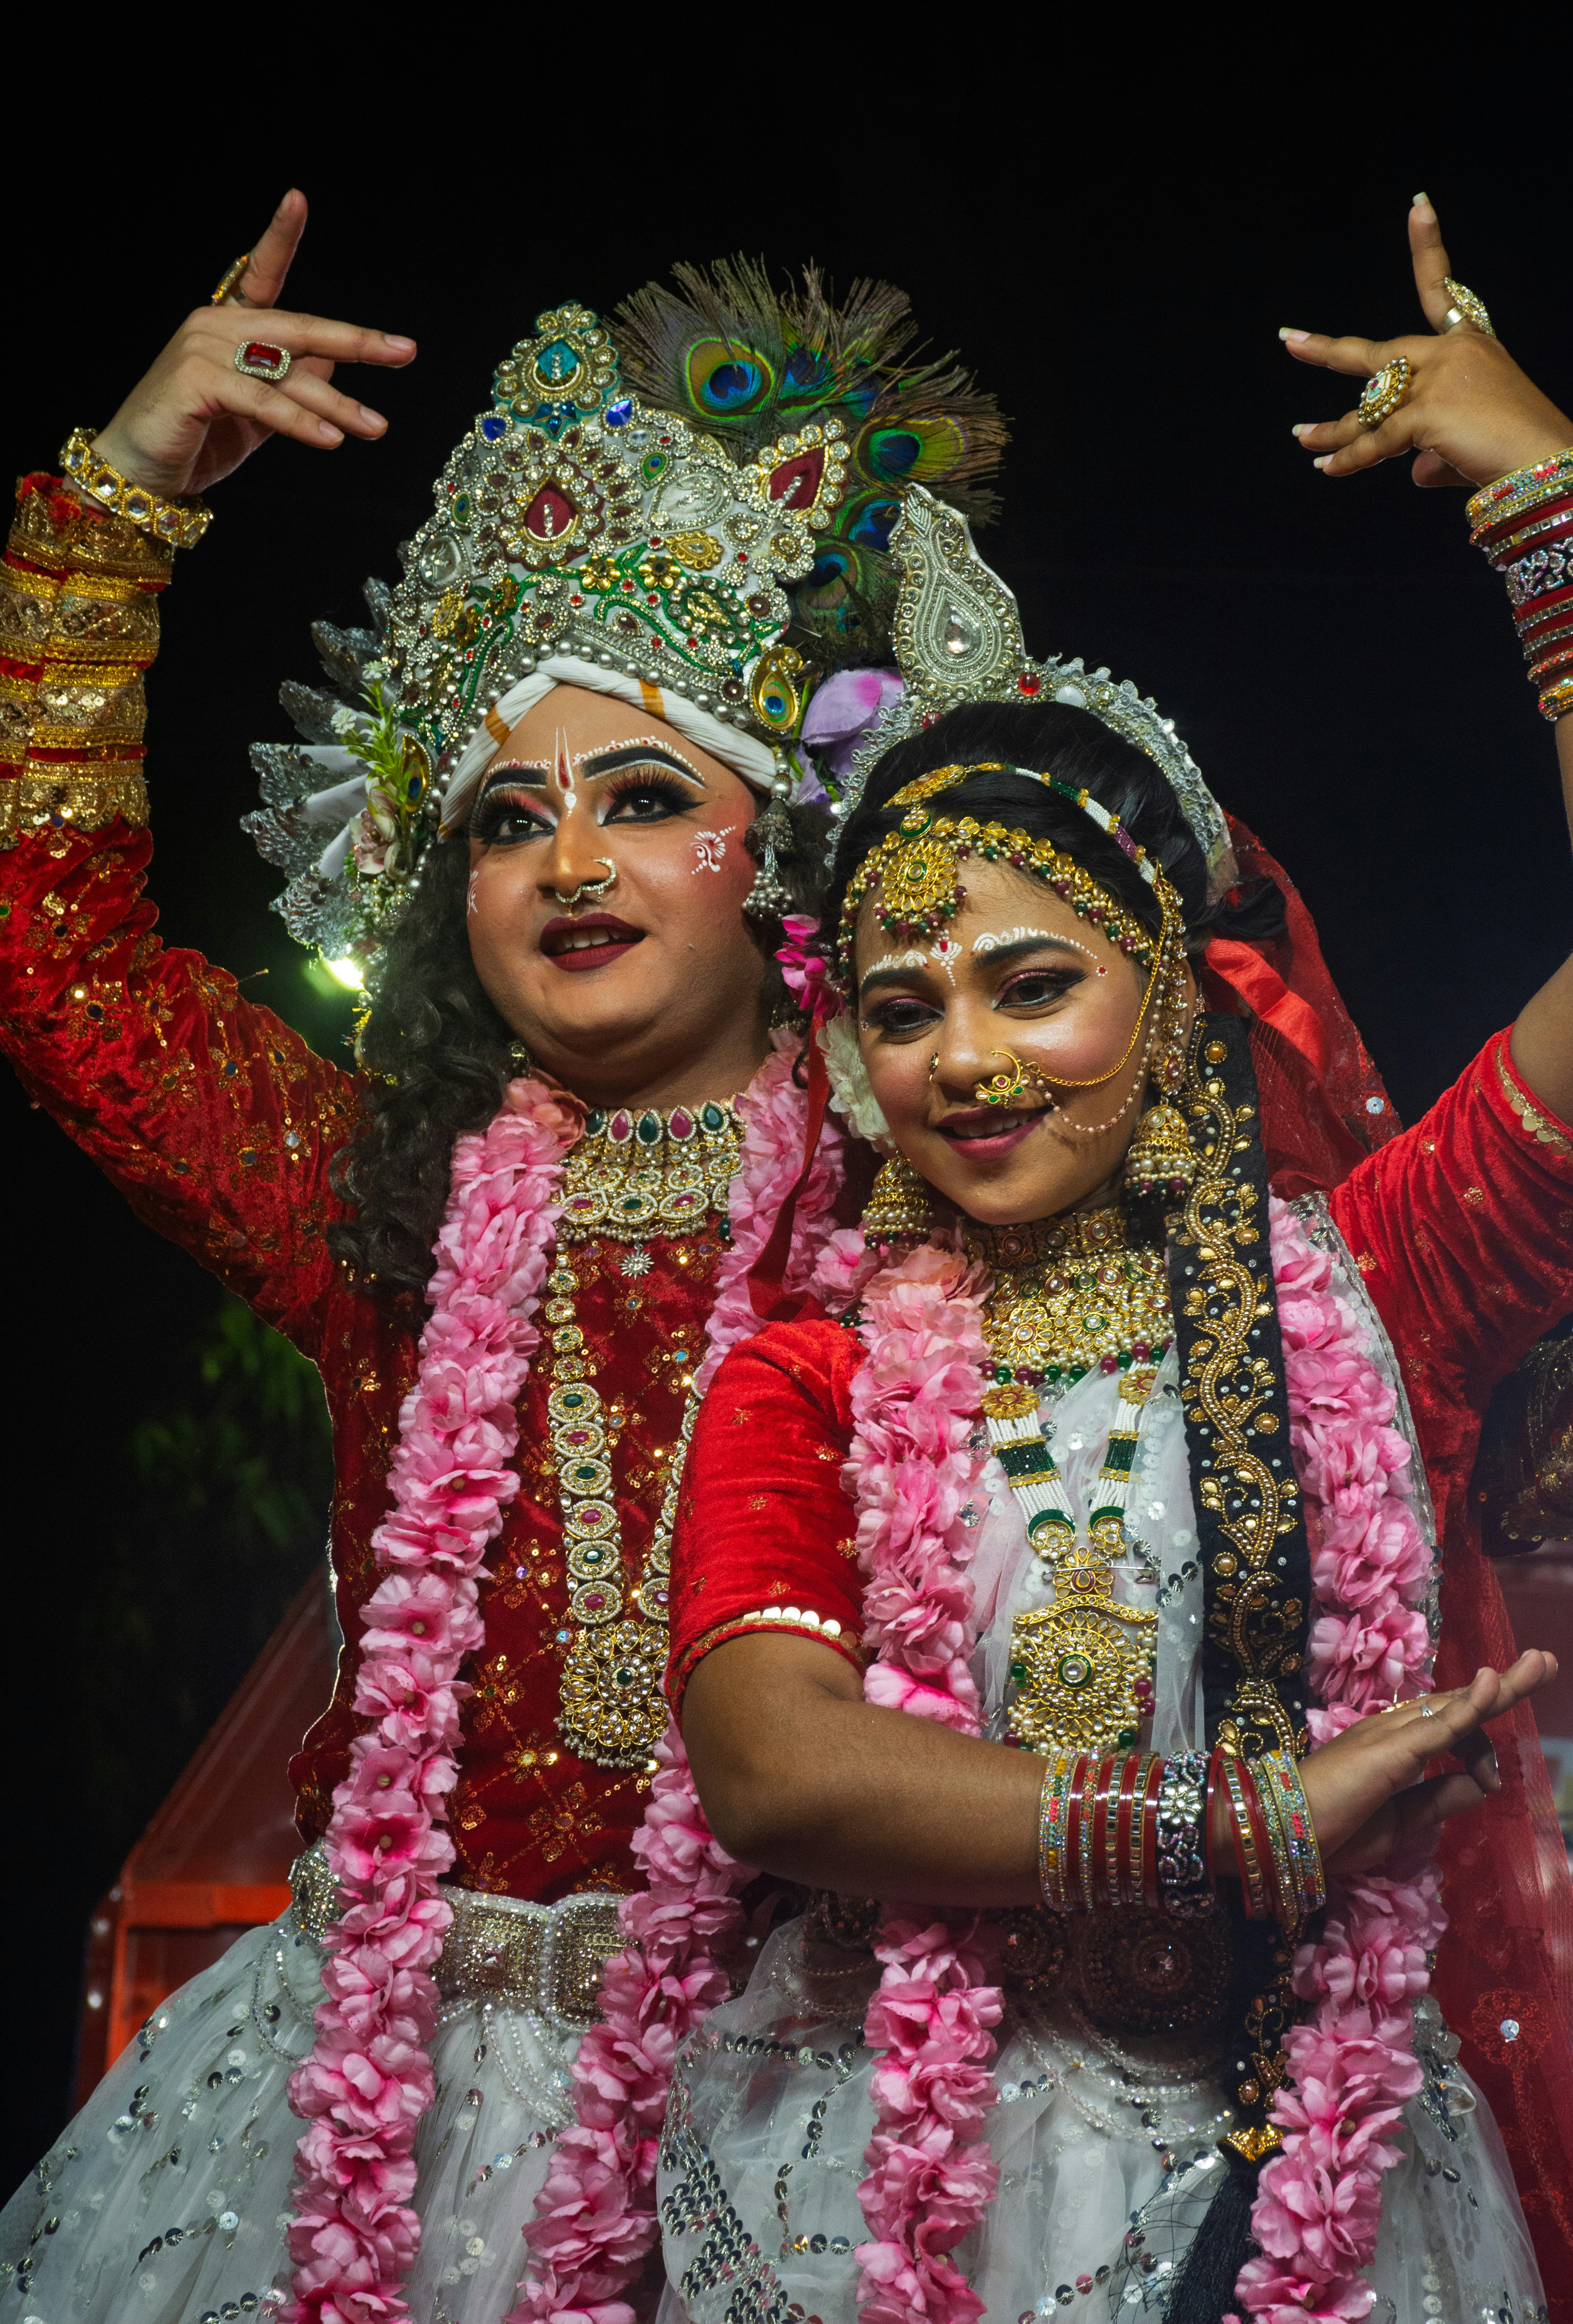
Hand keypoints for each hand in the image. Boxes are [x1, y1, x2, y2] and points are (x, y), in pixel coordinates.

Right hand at [88, 189, 415, 499]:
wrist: (141, 472)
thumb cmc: (197, 439)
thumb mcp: (258, 413)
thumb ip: (292, 387)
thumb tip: (333, 365)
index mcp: (229, 323)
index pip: (260, 272)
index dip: (278, 235)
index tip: (297, 199)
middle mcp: (214, 325)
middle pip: (297, 328)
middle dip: (355, 341)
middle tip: (403, 350)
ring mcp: (202, 349)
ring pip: (288, 372)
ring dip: (337, 404)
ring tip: (376, 427)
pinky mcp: (196, 381)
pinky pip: (263, 400)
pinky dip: (301, 422)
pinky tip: (331, 439)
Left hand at [1283, 197, 1571, 489]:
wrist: (1542, 461)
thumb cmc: (1514, 451)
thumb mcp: (1469, 438)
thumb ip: (1434, 448)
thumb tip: (1414, 470)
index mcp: (1469, 346)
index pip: (1441, 292)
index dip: (1427, 249)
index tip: (1417, 207)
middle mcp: (1451, 354)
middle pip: (1380, 353)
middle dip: (1331, 351)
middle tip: (1291, 341)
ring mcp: (1438, 380)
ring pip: (1370, 405)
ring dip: (1334, 428)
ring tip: (1303, 436)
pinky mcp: (1427, 412)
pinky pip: (1376, 440)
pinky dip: (1350, 459)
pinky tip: (1327, 468)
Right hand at [1297, 1650, 1556, 1879]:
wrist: (1286, 1834)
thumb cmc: (1333, 1829)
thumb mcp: (1403, 1821)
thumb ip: (1442, 1798)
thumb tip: (1485, 1782)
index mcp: (1392, 1744)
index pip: (1448, 1728)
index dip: (1481, 1744)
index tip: (1492, 1780)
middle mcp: (1393, 1727)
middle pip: (1459, 1703)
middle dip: (1506, 1687)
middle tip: (1543, 1662)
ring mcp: (1391, 1732)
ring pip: (1456, 1705)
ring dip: (1503, 1687)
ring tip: (1540, 1664)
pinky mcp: (1392, 1749)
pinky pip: (1439, 1725)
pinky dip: (1470, 1705)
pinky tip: (1494, 1684)